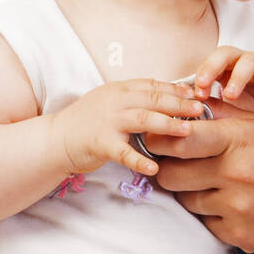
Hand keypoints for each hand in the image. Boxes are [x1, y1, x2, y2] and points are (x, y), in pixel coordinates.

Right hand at [50, 78, 210, 178]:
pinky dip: (140, 160)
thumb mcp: (110, 102)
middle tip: (200, 109)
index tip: (195, 93)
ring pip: (142, 119)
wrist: (54, 140)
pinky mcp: (100, 143)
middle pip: (153, 99)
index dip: (176, 88)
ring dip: (167, 124)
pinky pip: (123, 153)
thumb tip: (165, 96)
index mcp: (119, 89)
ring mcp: (107, 121)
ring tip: (187, 131)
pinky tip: (155, 167)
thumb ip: (133, 98)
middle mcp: (114, 101)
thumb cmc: (86, 122)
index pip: (153, 85)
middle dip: (179, 103)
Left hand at [144, 96, 253, 253]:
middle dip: (169, 169)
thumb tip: (186, 111)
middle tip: (178, 165)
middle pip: (171, 174)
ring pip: (186, 201)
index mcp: (242, 139)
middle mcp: (236, 173)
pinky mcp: (239, 236)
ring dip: (193, 193)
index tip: (156, 139)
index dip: (161, 139)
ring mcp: (237, 208)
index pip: (182, 138)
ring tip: (215, 185)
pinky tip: (234, 206)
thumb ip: (225, 119)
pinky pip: (206, 224)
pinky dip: (213, 216)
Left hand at [192, 44, 253, 127]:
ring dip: (238, 75)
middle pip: (224, 55)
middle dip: (211, 68)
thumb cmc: (252, 113)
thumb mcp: (226, 114)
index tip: (190, 96)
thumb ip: (206, 111)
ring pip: (250, 60)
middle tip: (202, 85)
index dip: (198, 76)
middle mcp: (243, 64)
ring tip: (230, 94)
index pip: (208, 65)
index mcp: (227, 71)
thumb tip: (176, 122)